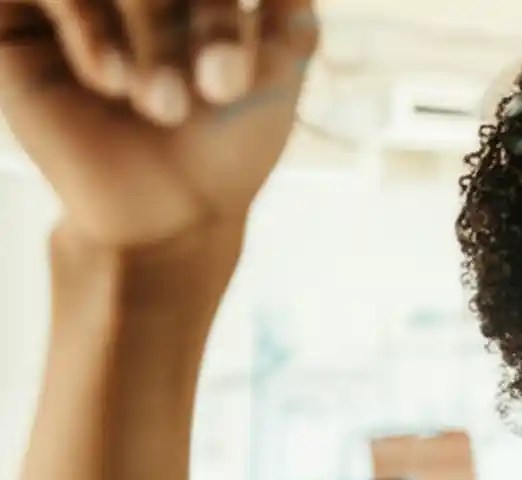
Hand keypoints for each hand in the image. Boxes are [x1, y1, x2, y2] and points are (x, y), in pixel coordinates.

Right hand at [0, 0, 318, 250]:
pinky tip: (112, 83)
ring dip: (150, 36)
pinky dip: (90, 29)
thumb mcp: (281, 60)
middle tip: (223, 88)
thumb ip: (290, 0)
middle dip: (205, 21)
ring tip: (166, 108)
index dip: (222, 15)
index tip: (242, 75)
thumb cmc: (229, 140)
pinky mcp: (17, 18)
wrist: (169, 211)